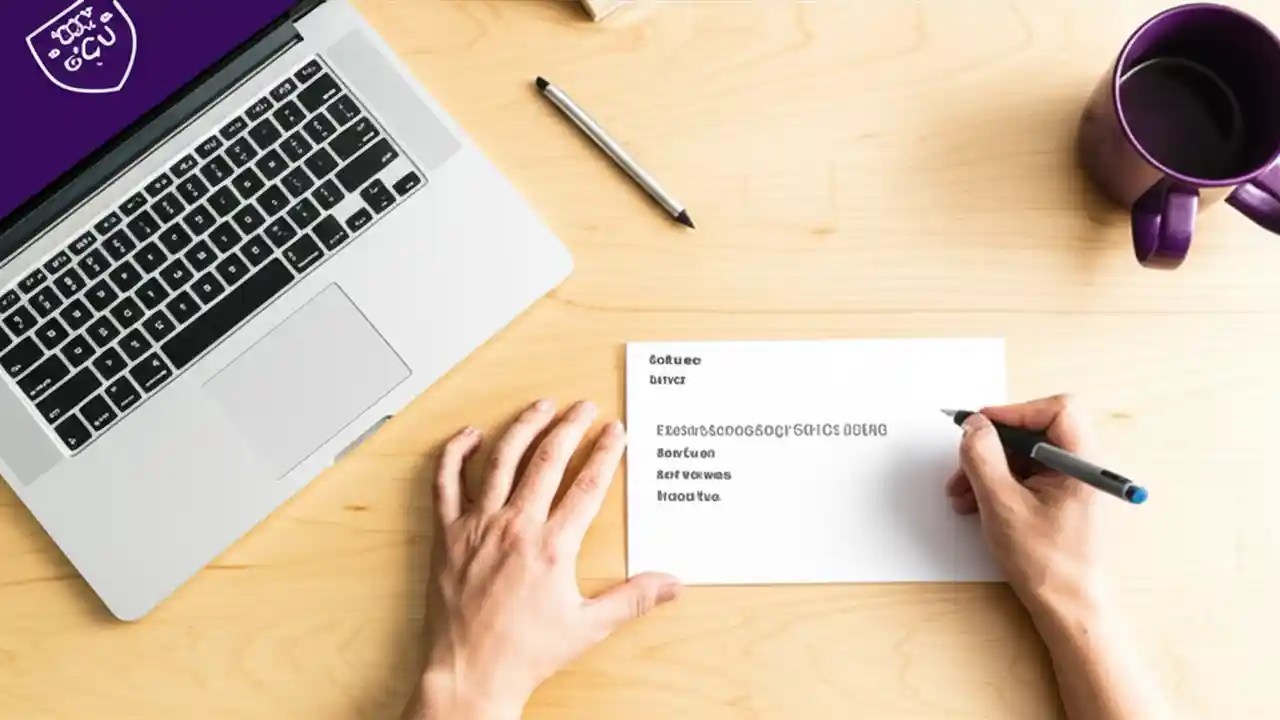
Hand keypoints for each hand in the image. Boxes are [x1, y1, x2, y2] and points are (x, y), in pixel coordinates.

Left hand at [413, 400, 680, 719]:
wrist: (470, 674)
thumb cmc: (525, 653)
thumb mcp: (588, 627)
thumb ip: (633, 599)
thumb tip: (672, 583)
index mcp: (552, 546)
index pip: (587, 485)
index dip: (605, 453)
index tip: (615, 432)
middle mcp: (515, 526)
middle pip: (547, 460)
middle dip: (570, 427)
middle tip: (583, 408)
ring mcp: (478, 526)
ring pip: (501, 460)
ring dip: (524, 427)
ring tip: (540, 407)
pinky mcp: (448, 534)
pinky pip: (446, 482)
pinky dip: (455, 453)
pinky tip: (470, 435)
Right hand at [944, 395, 1102, 615]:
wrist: (1068, 607)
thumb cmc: (1048, 565)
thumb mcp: (1002, 505)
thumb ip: (983, 458)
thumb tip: (974, 427)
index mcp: (1082, 464)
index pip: (1056, 410)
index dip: (1015, 412)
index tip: (983, 426)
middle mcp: (1082, 468)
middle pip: (1035, 431)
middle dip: (993, 446)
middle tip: (965, 461)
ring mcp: (1072, 484)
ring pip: (1025, 455)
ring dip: (989, 468)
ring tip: (962, 492)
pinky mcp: (1060, 498)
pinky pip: (1026, 476)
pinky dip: (999, 483)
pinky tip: (977, 502)